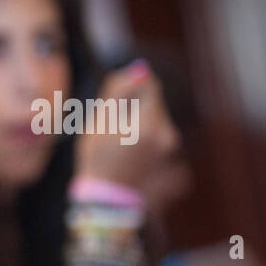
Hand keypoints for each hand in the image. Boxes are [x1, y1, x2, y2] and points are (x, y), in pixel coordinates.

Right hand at [75, 60, 178, 190]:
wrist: (107, 196)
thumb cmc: (97, 158)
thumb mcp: (98, 122)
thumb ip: (118, 93)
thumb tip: (139, 69)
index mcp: (146, 123)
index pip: (149, 84)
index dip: (130, 86)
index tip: (114, 100)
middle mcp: (164, 131)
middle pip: (153, 98)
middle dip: (133, 103)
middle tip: (112, 123)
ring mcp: (169, 142)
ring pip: (154, 113)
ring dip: (137, 116)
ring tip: (118, 137)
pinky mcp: (168, 149)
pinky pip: (156, 127)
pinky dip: (142, 130)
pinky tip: (128, 145)